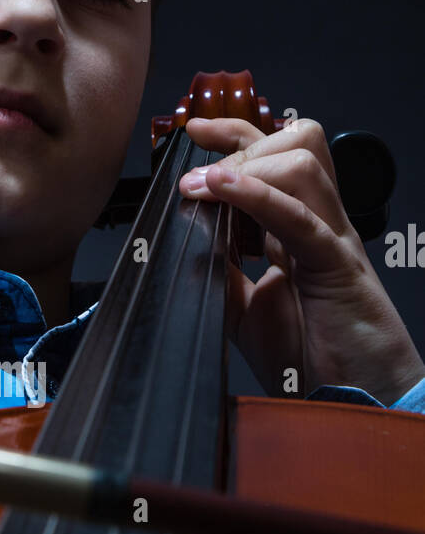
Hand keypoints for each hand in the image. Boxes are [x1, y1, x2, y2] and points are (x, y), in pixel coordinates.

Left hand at [179, 117, 424, 401]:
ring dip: (245, 166)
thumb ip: (220, 275)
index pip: (276, 156)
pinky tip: (220, 191)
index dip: (236, 134)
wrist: (351, 401)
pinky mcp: (336, 267)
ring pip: (303, 163)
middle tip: (196, 169)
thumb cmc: (313, 359)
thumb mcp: (246, 312)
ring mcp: (332, 240)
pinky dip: (257, 196)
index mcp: (299, 231)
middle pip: (297, 141)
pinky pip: (300, 218)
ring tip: (201, 187)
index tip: (193, 132)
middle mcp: (319, 225)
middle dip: (242, 139)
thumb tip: (182, 246)